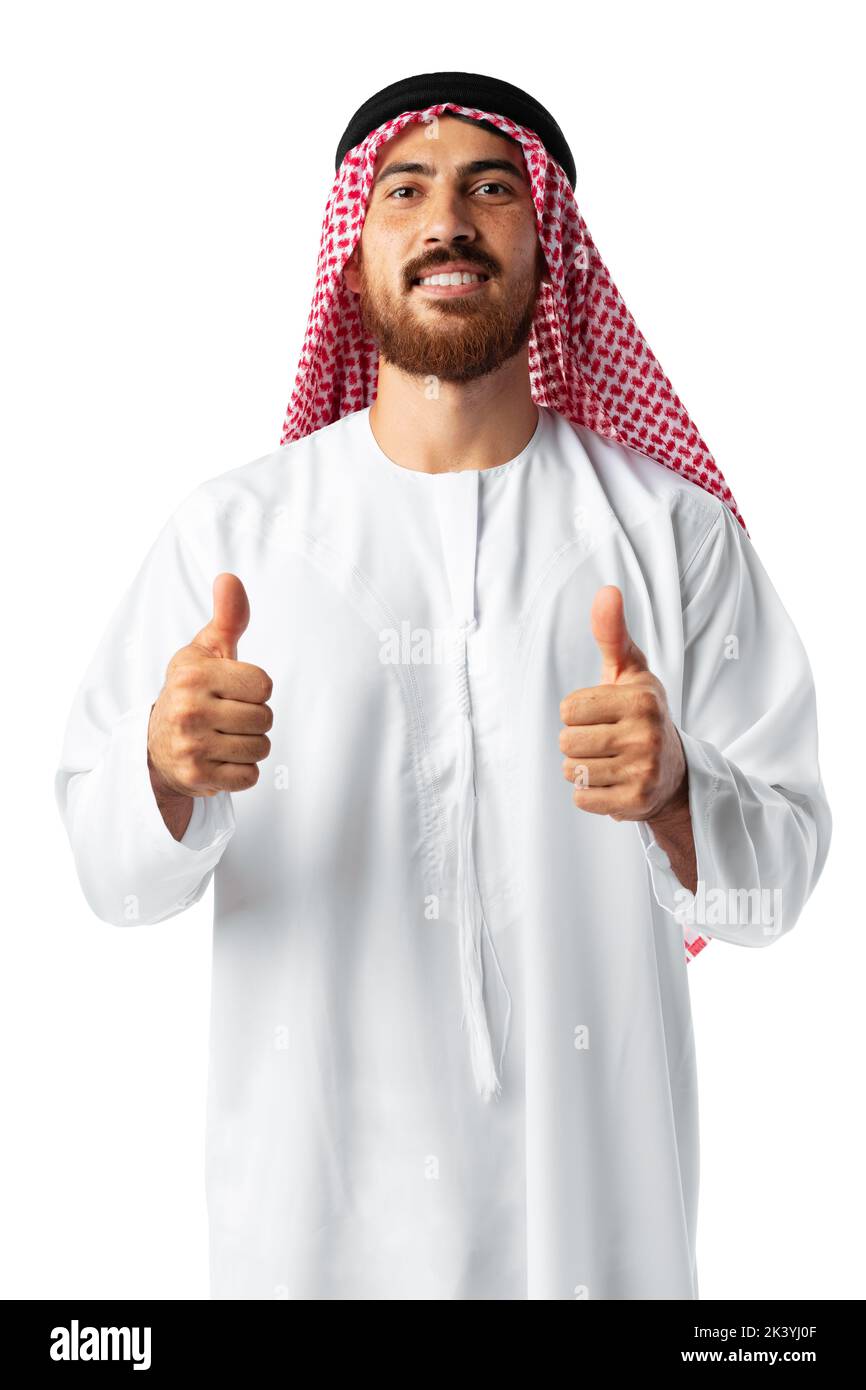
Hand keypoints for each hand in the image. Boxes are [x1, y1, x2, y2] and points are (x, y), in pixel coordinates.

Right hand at [147, 573, 272, 798]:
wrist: (156, 744)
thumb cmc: (192, 691)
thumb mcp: (206, 651)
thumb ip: (227, 617)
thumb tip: (229, 578)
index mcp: (193, 675)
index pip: (264, 686)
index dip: (255, 689)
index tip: (232, 691)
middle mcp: (189, 710)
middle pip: (265, 719)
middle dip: (253, 719)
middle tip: (226, 717)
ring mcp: (191, 746)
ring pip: (260, 748)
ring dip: (249, 746)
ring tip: (223, 738)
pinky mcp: (197, 777)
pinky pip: (249, 777)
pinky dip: (241, 771)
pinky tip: (220, 759)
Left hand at [559, 585, 687, 822]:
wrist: (674, 771)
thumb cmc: (640, 713)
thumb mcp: (629, 671)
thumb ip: (612, 634)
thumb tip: (607, 590)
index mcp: (642, 699)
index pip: (568, 709)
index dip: (578, 713)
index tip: (603, 715)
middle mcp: (646, 734)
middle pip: (566, 741)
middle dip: (578, 742)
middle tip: (606, 741)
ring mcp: (643, 770)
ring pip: (572, 770)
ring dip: (582, 768)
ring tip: (610, 762)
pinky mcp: (636, 801)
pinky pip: (581, 798)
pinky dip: (589, 793)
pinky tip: (612, 783)